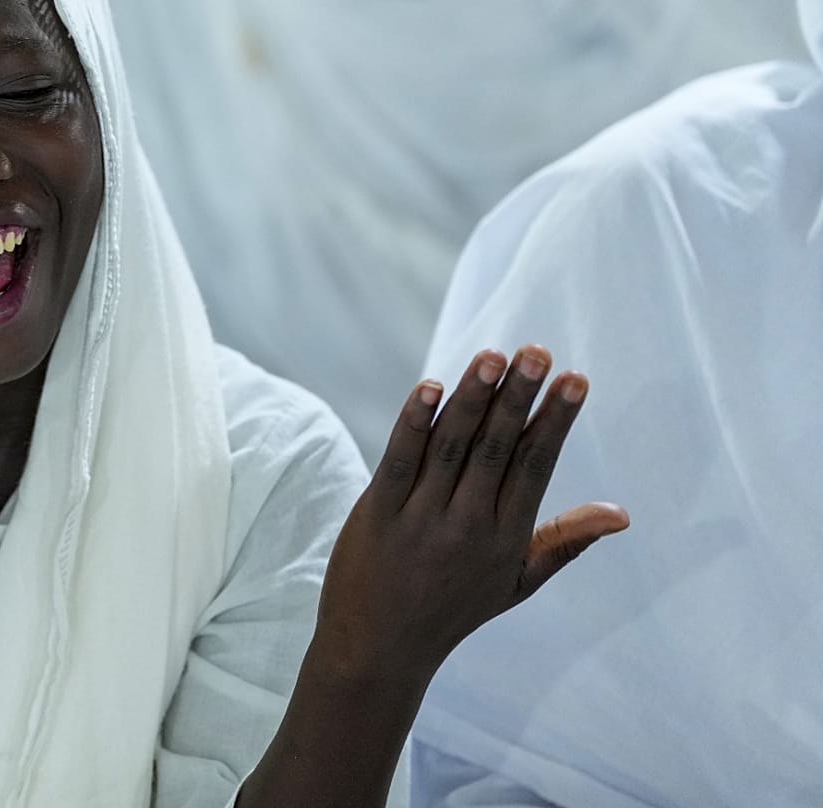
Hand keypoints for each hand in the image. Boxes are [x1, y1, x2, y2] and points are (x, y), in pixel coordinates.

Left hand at [308, 345, 629, 688]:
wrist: (379, 649)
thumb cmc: (453, 608)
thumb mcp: (518, 582)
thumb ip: (566, 540)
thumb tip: (622, 513)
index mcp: (507, 537)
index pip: (536, 466)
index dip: (555, 420)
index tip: (576, 378)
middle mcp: (468, 525)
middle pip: (497, 450)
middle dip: (519, 399)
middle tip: (538, 351)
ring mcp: (422, 519)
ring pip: (452, 449)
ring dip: (472, 400)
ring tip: (493, 357)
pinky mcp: (379, 514)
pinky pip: (399, 461)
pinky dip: (414, 424)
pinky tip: (428, 387)